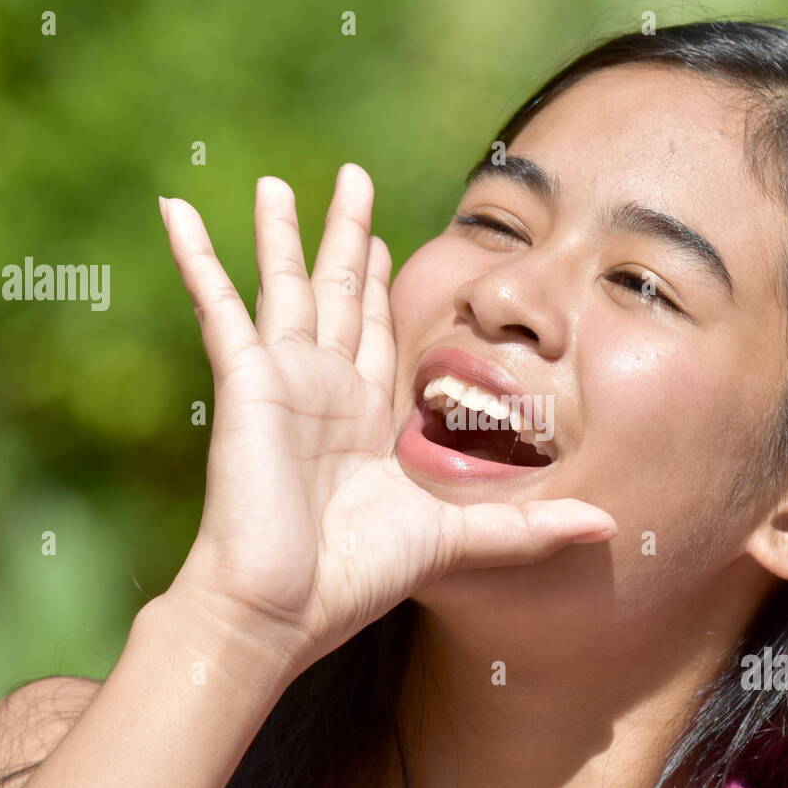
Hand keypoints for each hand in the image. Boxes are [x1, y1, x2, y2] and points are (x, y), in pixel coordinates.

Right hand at [156, 165, 616, 667]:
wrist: (282, 609)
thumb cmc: (359, 579)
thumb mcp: (460, 539)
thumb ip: (529, 528)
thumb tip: (609, 527)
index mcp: (367, 418)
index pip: (376, 331)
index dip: (379, 284)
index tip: (386, 242)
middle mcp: (325, 388)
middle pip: (338, 292)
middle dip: (344, 236)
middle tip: (351, 178)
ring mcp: (283, 378)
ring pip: (285, 284)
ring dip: (281, 232)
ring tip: (272, 182)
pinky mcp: (247, 378)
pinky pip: (219, 303)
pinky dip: (197, 257)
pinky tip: (178, 211)